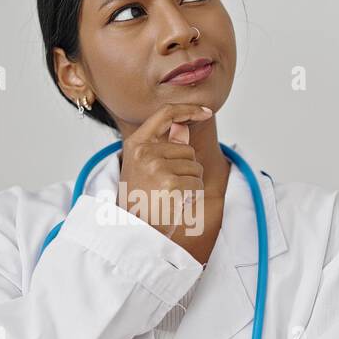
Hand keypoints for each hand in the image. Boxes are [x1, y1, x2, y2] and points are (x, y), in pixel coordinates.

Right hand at [118, 103, 212, 238]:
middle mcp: (145, 152)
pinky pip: (197, 184)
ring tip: (171, 195)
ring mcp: (157, 167)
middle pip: (187, 149)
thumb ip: (165, 146)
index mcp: (136, 143)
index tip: (206, 112)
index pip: (165, 114)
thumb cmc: (139, 199)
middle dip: (188, 168)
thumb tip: (183, 127)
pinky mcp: (170, 184)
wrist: (132, 228)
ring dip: (191, 183)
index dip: (188, 109)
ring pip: (195, 167)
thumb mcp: (145, 167)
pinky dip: (193, 195)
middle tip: (169, 186)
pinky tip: (177, 202)